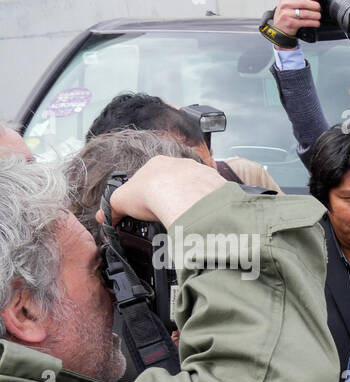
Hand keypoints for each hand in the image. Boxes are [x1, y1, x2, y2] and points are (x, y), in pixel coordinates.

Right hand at [99, 157, 225, 228]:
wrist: (182, 196)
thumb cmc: (151, 193)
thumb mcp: (122, 201)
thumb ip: (112, 208)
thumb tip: (102, 217)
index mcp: (157, 163)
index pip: (152, 178)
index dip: (149, 195)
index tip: (150, 209)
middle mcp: (181, 164)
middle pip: (175, 182)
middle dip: (172, 198)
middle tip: (169, 215)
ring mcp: (201, 173)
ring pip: (195, 188)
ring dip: (191, 201)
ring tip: (187, 218)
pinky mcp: (217, 186)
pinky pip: (212, 197)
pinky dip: (207, 206)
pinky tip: (202, 216)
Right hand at [271, 0, 321, 41]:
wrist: (279, 30)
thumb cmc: (285, 14)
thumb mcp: (286, 2)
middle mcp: (285, 5)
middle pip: (303, 2)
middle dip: (314, 5)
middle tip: (318, 7)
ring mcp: (287, 14)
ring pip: (306, 13)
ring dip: (315, 15)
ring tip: (318, 15)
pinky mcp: (291, 23)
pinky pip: (306, 22)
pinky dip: (313, 22)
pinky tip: (316, 22)